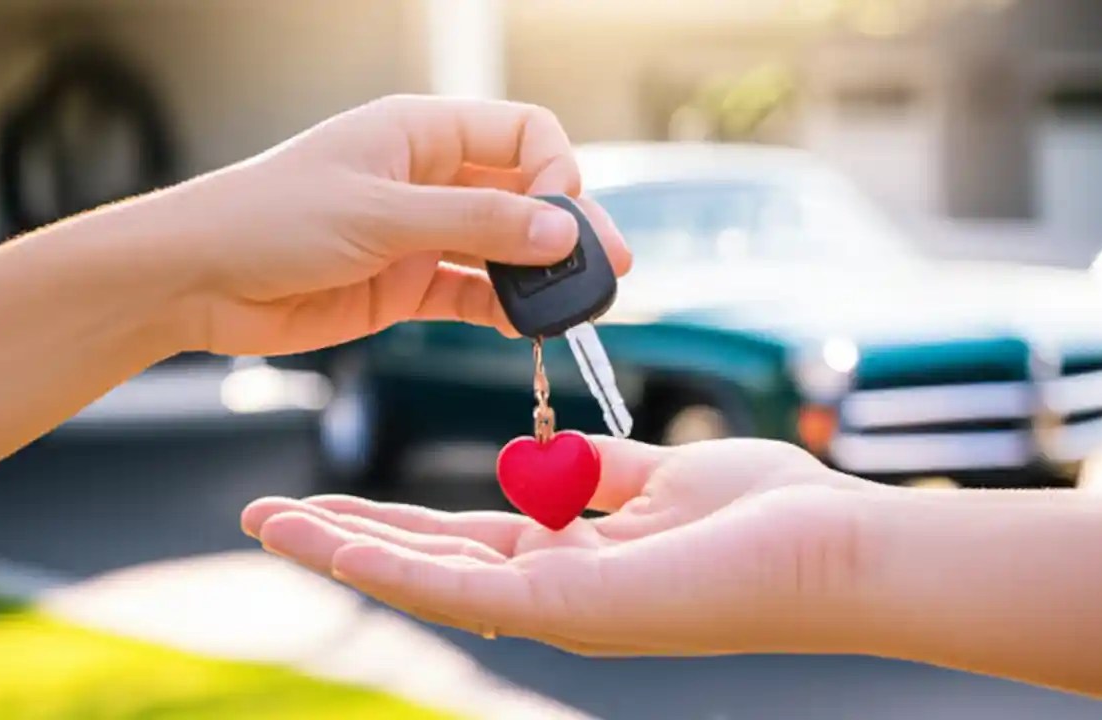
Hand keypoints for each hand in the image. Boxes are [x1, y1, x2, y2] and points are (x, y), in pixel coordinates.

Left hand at [160, 95, 629, 355]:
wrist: (198, 279)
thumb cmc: (269, 219)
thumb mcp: (381, 213)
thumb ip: (476, 222)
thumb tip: (561, 230)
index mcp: (420, 132)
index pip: (522, 133)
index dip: (556, 170)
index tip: (561, 216)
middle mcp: (427, 178)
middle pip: (523, 193)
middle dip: (565, 227)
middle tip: (606, 266)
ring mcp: (418, 234)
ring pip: (502, 248)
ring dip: (538, 274)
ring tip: (574, 306)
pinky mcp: (404, 285)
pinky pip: (470, 293)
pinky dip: (500, 308)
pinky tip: (524, 325)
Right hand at [241, 439, 884, 656]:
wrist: (839, 547)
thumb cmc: (769, 514)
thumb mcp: (665, 475)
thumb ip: (600, 471)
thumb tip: (550, 458)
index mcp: (572, 557)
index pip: (458, 537)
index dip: (388, 518)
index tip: (329, 499)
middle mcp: (552, 592)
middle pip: (424, 561)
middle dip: (342, 538)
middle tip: (262, 518)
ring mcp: (557, 609)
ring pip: (426, 579)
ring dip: (343, 551)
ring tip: (270, 526)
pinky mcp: (570, 611)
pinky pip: (465, 586)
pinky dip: (394, 565)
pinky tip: (336, 544)